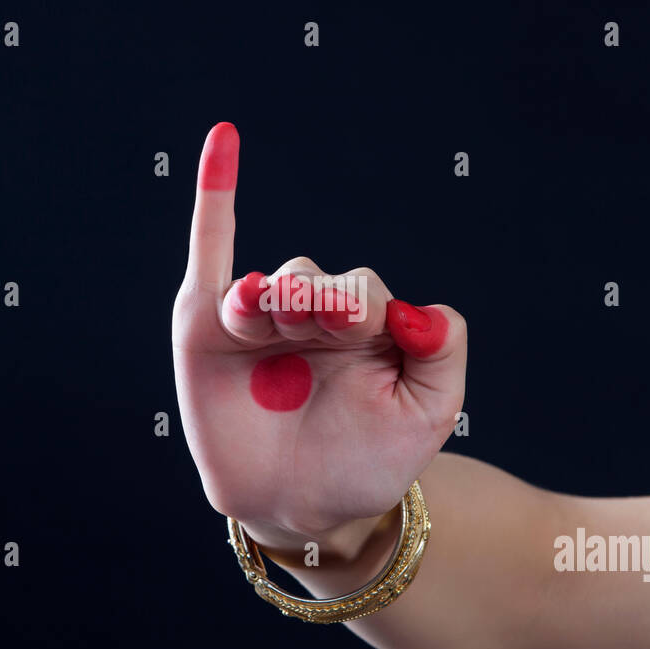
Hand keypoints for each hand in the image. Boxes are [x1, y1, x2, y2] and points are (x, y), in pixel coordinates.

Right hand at [172, 123, 467, 558]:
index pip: (366, 292)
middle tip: (318, 325)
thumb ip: (443, 356)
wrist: (304, 509)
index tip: (363, 332)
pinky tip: (224, 139)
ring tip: (273, 319)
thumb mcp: (428, 414)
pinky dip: (215, 193)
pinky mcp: (206, 327)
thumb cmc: (368, 461)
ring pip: (269, 282)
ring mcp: (259, 320)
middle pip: (316, 280)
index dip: (362, 306)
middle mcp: (313, 315)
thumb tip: (423, 308)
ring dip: (275, 298)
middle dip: (319, 302)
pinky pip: (210, 251)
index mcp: (365, 328)